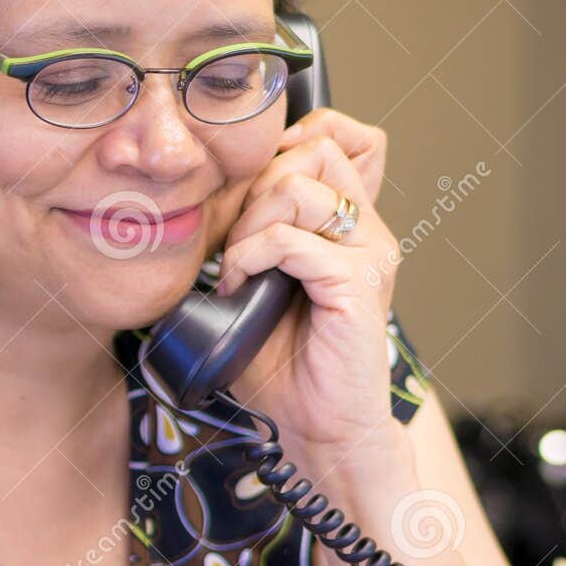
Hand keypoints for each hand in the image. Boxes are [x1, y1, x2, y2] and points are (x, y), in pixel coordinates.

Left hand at [213, 108, 403, 460]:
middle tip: (236, 241)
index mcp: (350, 224)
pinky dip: (251, 256)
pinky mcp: (359, 283)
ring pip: (299, 186)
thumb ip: (248, 238)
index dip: (284, 145)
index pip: (335, 136)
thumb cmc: (288, 367)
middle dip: (256, 186)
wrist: (322, 429)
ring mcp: (369, 253)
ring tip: (236, 266)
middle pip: (314, 148)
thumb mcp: (258, 287)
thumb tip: (196, 200)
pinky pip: (292, 240)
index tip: (246, 194)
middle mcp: (368, 230)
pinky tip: (239, 285)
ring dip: (250, 224)